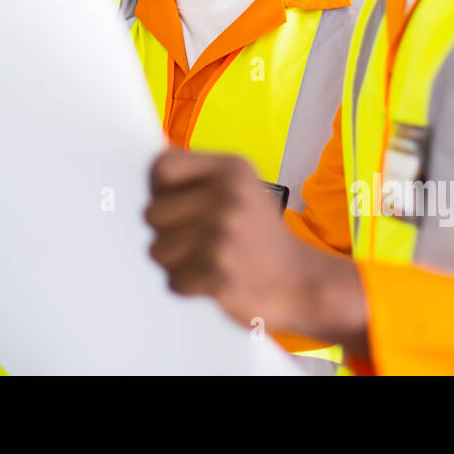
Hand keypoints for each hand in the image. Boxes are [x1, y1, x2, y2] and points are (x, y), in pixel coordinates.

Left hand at [145, 150, 368, 353]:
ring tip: (207, 259)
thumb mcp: (239, 187)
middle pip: (151, 213)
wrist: (304, 281)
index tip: (177, 205)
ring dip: (176, 262)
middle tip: (199, 239)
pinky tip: (213, 279)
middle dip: (167, 232)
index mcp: (230, 169)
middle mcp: (227, 196)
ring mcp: (224, 235)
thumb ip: (197, 177)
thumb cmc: (261, 234)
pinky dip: (188, 287)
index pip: (161, 167)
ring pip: (156, 250)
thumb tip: (150, 172)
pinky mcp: (219, 273)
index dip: (159, 190)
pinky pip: (173, 281)